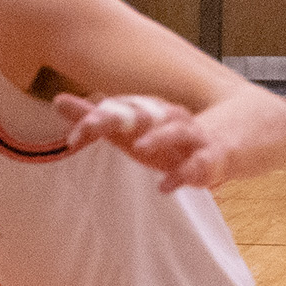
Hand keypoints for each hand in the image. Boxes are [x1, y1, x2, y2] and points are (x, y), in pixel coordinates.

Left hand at [53, 92, 224, 192]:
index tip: (74, 136)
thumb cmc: (166, 140)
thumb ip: (95, 120)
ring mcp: (193, 137)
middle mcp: (170, 118)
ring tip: (139, 147)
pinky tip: (166, 185)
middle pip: (146, 113)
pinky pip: (200, 164)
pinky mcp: (211, 159)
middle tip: (92, 127)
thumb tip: (57, 100)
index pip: (120, 109)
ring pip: (179, 129)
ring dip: (159, 137)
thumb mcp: (129, 132)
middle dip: (119, 119)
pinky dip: (185, 173)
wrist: (228, 141)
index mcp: (149, 110)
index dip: (97, 119)